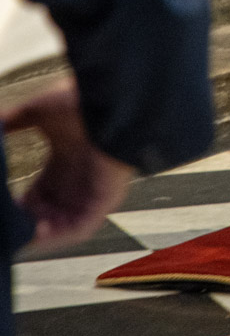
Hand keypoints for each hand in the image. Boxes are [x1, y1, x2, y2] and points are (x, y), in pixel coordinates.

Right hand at [2, 80, 134, 251]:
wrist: (112, 99)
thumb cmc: (82, 102)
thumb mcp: (37, 113)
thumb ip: (10, 122)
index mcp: (63, 165)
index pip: (34, 198)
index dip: (14, 207)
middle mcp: (77, 182)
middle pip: (43, 217)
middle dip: (20, 224)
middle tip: (2, 226)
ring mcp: (92, 193)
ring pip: (59, 227)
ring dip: (35, 235)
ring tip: (13, 234)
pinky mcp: (105, 200)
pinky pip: (80, 229)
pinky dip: (56, 236)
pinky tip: (35, 234)